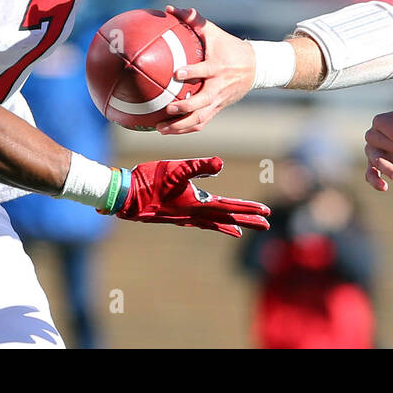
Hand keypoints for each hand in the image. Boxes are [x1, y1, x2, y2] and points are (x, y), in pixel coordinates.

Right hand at [108, 156, 270, 237]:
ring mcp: (185, 218)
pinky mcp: (176, 217)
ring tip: (245, 228)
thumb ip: (198, 166)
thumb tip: (221, 163)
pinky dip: (213, 225)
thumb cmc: (149, 181)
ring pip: (215, 223)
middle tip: (267, 225)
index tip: (267, 214)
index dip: (249, 210)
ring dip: (232, 224)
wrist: (125, 197)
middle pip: (227, 219)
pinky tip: (213, 224)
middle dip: (248, 220)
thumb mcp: (175, 169)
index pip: (230, 208)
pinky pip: (202, 223)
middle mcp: (194, 215)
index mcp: (197, 205)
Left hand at [154, 5, 255, 134]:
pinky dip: (185, 129)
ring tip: (160, 128)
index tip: (177, 74)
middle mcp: (219, 86)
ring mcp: (219, 100)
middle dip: (186, 107)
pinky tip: (168, 131)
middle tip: (168, 108)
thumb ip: (193, 19)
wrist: (256, 67)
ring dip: (181, 125)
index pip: (205, 71)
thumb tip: (168, 8)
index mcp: (218, 66)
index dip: (192, 73)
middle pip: (203, 101)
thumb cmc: (229, 46)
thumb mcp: (214, 31)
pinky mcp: (218, 108)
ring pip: (200, 118)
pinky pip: (201, 123)